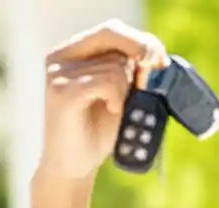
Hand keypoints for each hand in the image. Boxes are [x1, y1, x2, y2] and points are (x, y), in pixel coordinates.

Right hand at [38, 19, 168, 181]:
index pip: (110, 31)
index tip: (159, 58)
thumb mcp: (121, 95)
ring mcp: (59, 73)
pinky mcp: (62, 92)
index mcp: (74, 52)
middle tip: (149, 79)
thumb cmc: (99, 131)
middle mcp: (61, 57)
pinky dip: (117, 98)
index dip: (139, 40)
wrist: (74, 165)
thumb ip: (132, 73)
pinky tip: (111, 110)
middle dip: (139, 58)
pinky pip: (107, 82)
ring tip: (114, 109)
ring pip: (115, 66)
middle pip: (113, 38)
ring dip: (127, 91)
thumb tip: (156, 56)